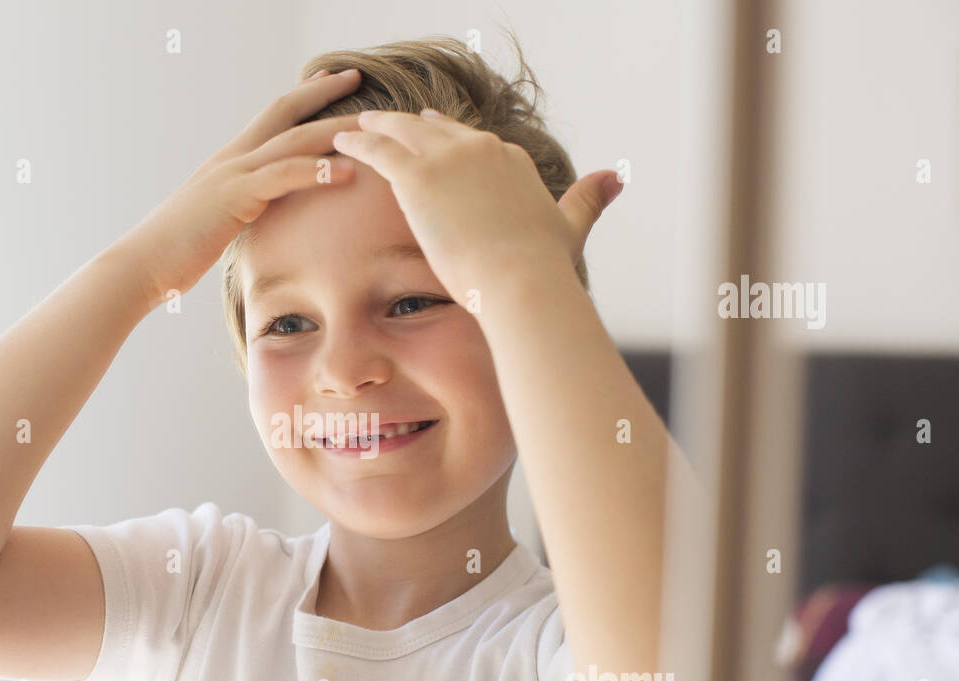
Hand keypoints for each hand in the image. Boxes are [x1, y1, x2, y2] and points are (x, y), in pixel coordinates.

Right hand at [123, 69, 364, 305]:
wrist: (142, 265)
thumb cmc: (177, 252)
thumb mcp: (219, 223)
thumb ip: (244, 212)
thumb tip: (265, 219)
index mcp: (230, 163)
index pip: (273, 117)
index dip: (304, 96)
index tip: (333, 79)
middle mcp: (232, 158)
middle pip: (285, 113)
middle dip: (323, 93)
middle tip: (357, 77)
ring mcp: (232, 174)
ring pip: (292, 140)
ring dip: (333, 129)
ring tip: (370, 123)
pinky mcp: (233, 198)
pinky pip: (281, 177)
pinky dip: (316, 171)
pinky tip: (348, 172)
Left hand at [329, 108, 622, 314]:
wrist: (520, 281)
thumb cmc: (543, 269)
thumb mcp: (572, 227)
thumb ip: (588, 200)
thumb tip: (617, 178)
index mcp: (511, 161)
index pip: (475, 142)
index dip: (452, 138)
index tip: (435, 133)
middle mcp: (482, 150)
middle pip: (438, 129)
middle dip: (413, 124)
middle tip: (390, 122)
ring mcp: (448, 159)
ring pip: (404, 130)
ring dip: (379, 125)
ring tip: (359, 126)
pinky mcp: (417, 175)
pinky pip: (379, 147)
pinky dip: (359, 141)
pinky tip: (341, 142)